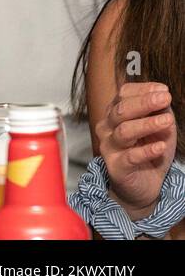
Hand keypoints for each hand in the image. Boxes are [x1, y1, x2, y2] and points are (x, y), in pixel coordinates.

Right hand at [97, 82, 176, 218]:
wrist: (143, 185)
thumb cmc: (148, 152)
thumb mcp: (158, 128)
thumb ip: (159, 112)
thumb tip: (163, 96)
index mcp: (115, 114)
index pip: (123, 95)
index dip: (143, 90)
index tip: (163, 91)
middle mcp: (108, 128)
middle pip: (121, 111)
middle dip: (144, 103)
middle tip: (165, 99)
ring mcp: (110, 147)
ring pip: (124, 132)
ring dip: (147, 125)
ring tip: (167, 121)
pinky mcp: (116, 167)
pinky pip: (130, 157)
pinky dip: (146, 151)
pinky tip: (160, 147)